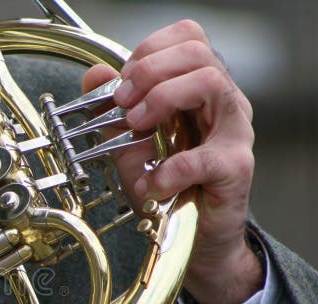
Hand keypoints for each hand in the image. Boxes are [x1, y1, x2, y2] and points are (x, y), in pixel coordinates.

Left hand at [82, 19, 261, 303]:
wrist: (193, 239)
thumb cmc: (167, 188)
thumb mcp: (130, 146)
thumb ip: (113, 112)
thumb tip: (95, 75)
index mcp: (200, 90)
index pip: (189, 38)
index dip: (150, 50)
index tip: (122, 80)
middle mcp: (223, 104)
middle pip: (198, 53)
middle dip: (150, 71)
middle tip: (123, 102)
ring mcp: (234, 134)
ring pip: (210, 83)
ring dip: (162, 98)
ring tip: (137, 126)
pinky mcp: (235, 169)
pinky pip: (202, 157)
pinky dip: (167, 170)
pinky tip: (152, 182)